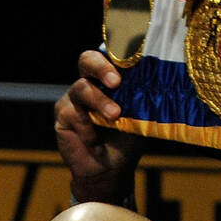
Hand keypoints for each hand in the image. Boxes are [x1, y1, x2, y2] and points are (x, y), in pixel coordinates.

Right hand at [54, 48, 143, 202]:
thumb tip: (158, 86)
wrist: (109, 171)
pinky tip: (96, 144)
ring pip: (82, 88)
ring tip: (114, 116)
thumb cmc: (126, 141)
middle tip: (116, 82)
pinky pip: (74, 115)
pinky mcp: (63, 114)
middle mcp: (90, 82)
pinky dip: (89, 130)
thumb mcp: (139, 119)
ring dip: (100, 102)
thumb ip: (141, 101)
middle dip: (101, 67)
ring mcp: (74, 97)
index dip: (116, 49)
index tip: (132, 56)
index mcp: (110, 79)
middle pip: (87, 60)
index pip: (110, 54)